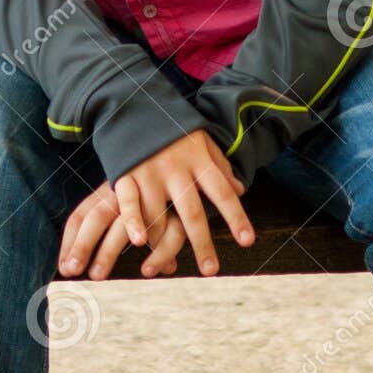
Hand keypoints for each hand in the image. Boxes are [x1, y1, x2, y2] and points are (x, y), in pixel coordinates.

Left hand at [59, 183, 191, 278]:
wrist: (177, 142)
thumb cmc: (149, 180)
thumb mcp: (125, 196)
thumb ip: (110, 226)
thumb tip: (82, 259)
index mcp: (107, 190)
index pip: (81, 215)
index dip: (71, 242)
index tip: (64, 268)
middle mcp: (124, 189)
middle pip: (97, 216)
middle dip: (83, 245)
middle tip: (76, 272)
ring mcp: (149, 191)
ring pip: (124, 223)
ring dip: (110, 250)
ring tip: (98, 276)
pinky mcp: (176, 201)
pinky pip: (165, 228)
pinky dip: (158, 250)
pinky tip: (151, 270)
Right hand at [111, 130, 254, 276]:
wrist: (134, 102)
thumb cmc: (173, 126)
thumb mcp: (202, 139)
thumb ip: (219, 165)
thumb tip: (241, 189)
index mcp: (198, 159)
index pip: (222, 192)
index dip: (235, 217)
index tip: (247, 241)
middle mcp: (176, 168)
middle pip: (192, 211)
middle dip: (202, 242)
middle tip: (211, 270)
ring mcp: (149, 172)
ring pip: (159, 213)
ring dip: (162, 242)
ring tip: (166, 269)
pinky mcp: (126, 173)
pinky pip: (129, 202)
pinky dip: (133, 222)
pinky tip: (138, 243)